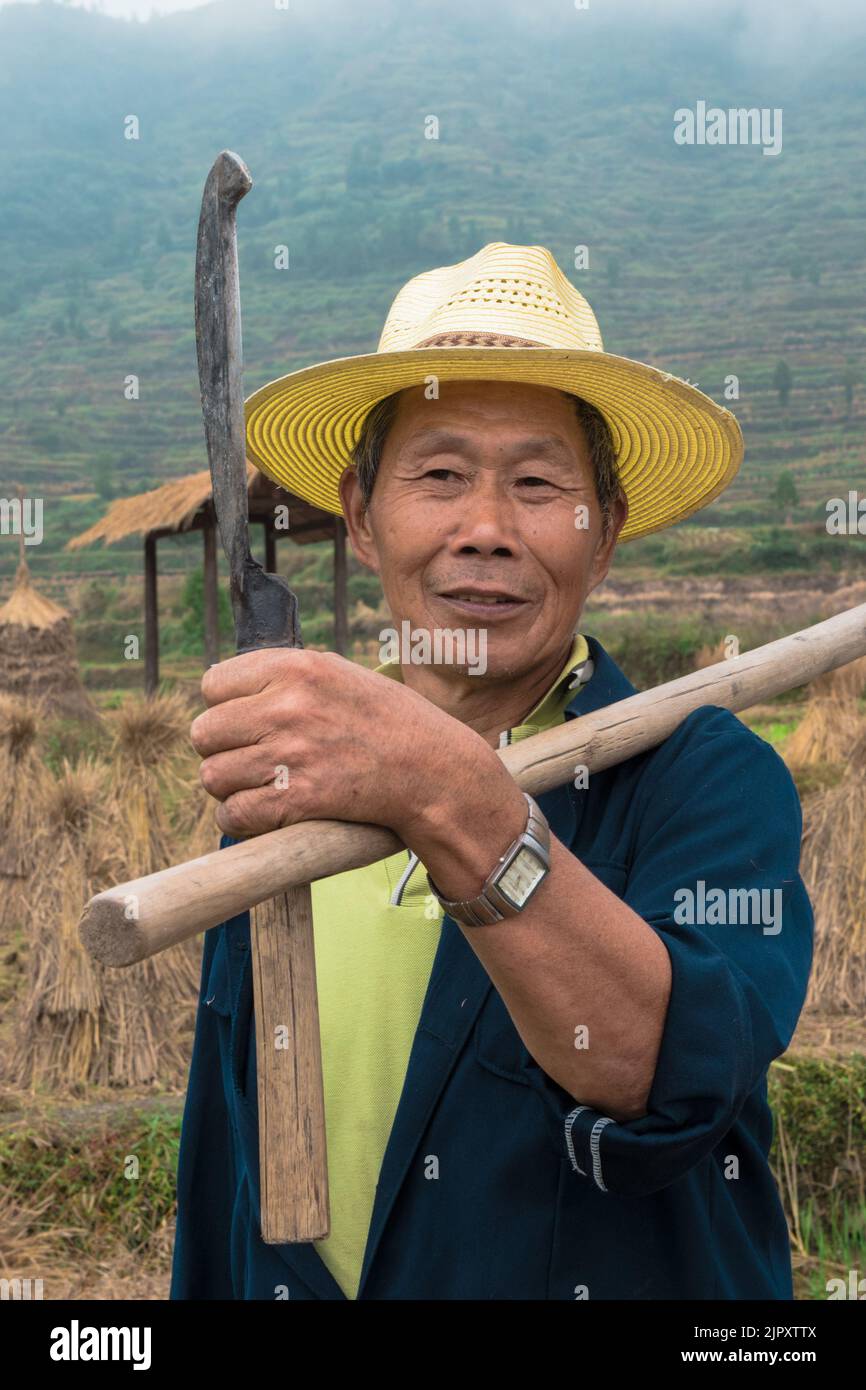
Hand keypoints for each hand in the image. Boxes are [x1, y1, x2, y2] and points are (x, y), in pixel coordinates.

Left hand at [189, 647, 503, 840]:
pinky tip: (266, 812)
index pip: (213, 684)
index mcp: (297, 668)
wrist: (434, 771)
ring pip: (213, 776)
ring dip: (231, 787)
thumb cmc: (389, 723)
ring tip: (262, 785)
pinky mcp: (297, 800)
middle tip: (254, 758)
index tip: (248, 721)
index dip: (226, 706)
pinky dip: (242, 820)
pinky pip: (233, 814)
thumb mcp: (339, 676)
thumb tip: (222, 690)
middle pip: (205, 733)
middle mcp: (288, 706)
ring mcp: (290, 754)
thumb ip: (284, 677)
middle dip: (224, 749)